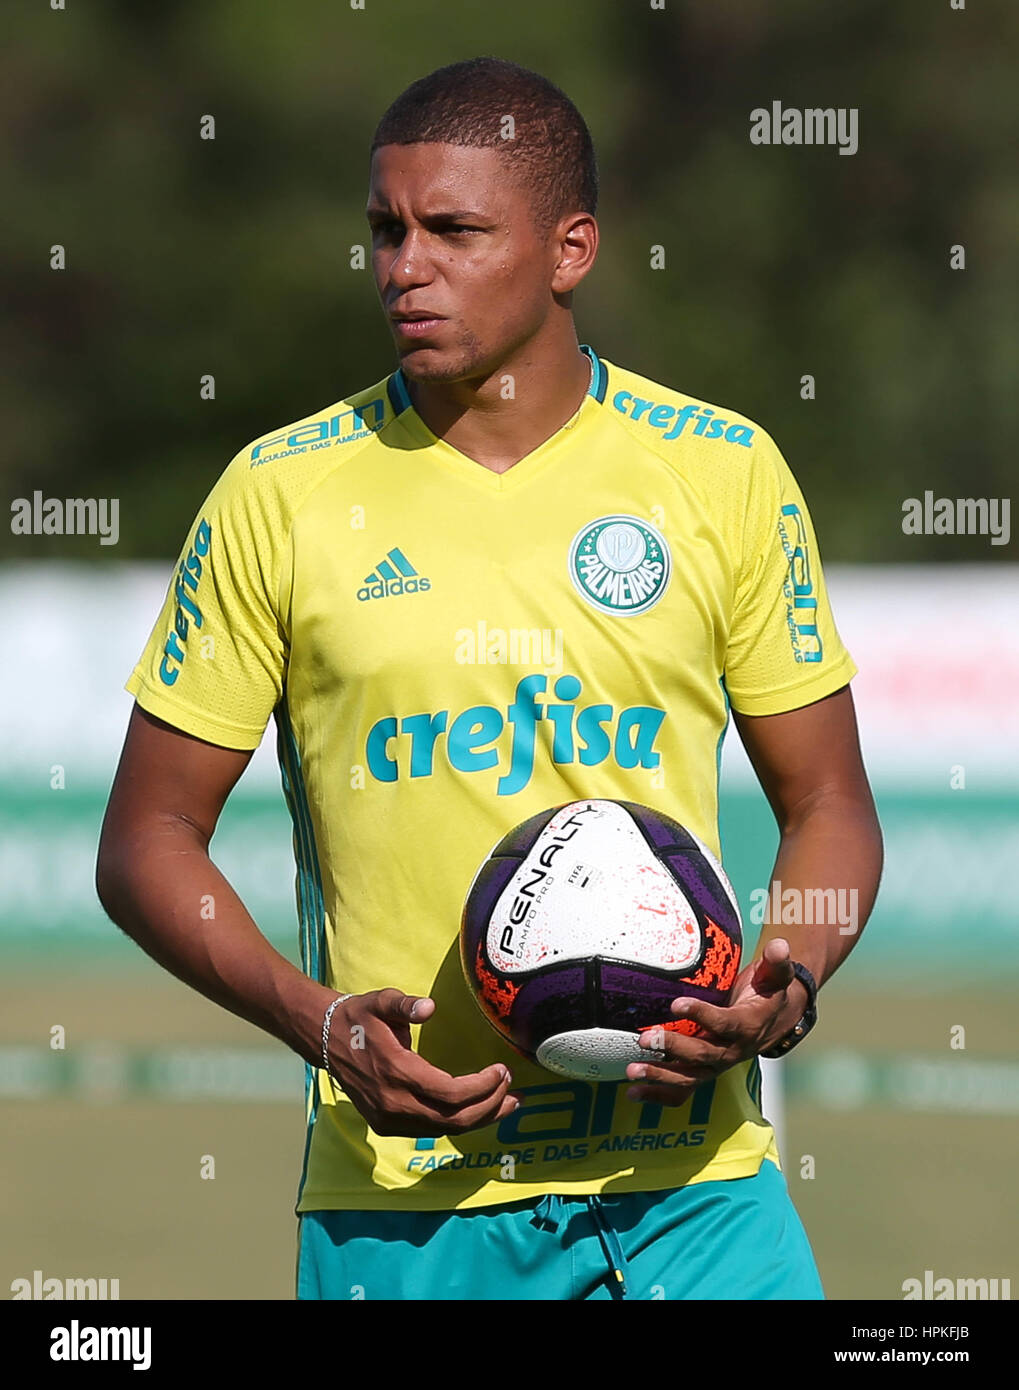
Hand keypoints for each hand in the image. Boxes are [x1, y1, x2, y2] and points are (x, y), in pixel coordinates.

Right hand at [323, 988, 518, 1137]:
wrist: (325, 1039)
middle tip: (515, 1092)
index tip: (502, 1070)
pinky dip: (458, 1123)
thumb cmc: (359, 1017)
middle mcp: (393, 1104)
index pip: (450, 1093)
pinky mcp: (386, 1125)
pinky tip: (477, 1111)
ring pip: (445, 1129)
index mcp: (396, 1073)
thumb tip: (429, 1007)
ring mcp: (389, 1119)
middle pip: (454, 1119)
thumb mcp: (381, 1001)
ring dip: (479, 1119)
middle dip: (490, 1107)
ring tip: (507, 1104)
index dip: (482, 1086)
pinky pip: (431, 1130)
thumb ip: (404, 1004)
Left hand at [625, 938, 806, 1105]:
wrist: (772, 1019)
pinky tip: (633, 1093)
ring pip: (690, 1077)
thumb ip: (777, 962)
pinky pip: (683, 1090)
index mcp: (748, 1026)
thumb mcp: (775, 975)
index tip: (676, 1004)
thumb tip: (780, 945)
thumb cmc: (766, 991)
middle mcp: (732, 1051)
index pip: (724, 1024)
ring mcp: (717, 1065)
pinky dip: (658, 1094)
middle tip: (645, 1038)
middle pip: (703, 1055)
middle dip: (673, 1048)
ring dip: (660, 1075)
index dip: (701, 1015)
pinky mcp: (705, 1072)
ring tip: (632, 1070)